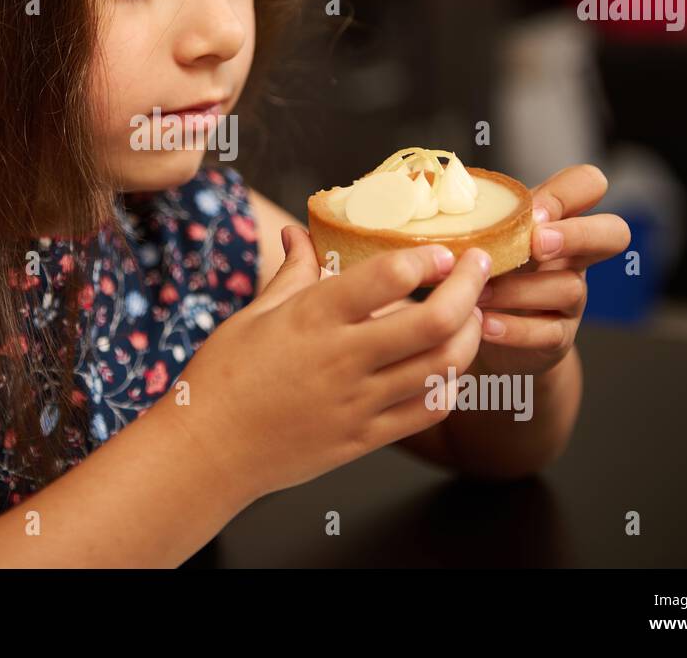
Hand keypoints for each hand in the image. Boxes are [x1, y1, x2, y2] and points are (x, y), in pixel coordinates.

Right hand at [165, 228, 490, 501]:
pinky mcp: (363, 439)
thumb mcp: (253, 315)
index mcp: (313, 318)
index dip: (425, 258)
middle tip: (479, 267)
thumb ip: (292, 273)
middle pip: (434, 322)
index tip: (441, 250)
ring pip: (442, 368)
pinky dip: (449, 385)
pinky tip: (446, 368)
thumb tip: (298, 233)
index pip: (388, 277)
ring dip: (469, 336)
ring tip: (471, 315)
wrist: (206, 453)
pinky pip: (426, 411)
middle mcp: (342, 359)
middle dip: (470, 288)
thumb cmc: (221, 378)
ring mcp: (357, 403)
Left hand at [472, 164, 629, 376]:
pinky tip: (485, 324)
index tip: (531, 211)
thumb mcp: (485, 239)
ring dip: (520, 289)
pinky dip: (514, 329)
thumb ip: (479, 218)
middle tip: (536, 244)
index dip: (570, 192)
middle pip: (613, 232)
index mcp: (556, 221)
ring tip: (478, 294)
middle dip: (578, 234)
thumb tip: (441, 190)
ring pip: (570, 287)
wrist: (482, 335)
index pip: (587, 185)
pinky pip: (547, 332)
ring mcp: (571, 298)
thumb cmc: (483, 271)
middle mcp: (574, 256)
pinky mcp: (557, 336)